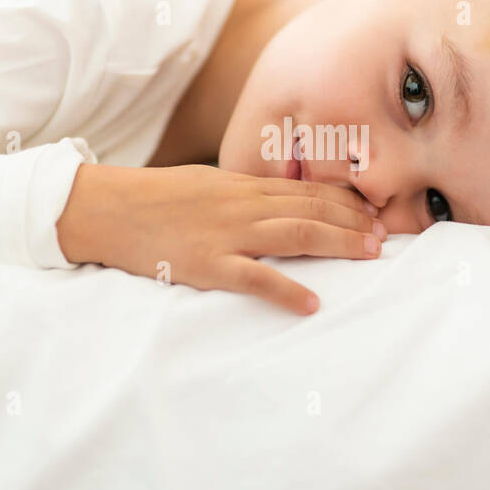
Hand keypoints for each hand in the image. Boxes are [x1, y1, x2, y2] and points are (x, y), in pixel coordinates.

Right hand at [55, 163, 385, 314]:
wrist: (105, 208)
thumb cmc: (153, 199)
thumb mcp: (204, 186)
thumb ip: (242, 196)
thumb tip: (276, 204)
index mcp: (241, 186)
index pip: (305, 190)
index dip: (344, 201)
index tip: (373, 212)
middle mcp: (242, 205)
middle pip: (310, 208)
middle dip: (353, 221)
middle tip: (384, 236)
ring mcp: (226, 233)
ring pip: (295, 234)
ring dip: (338, 244)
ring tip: (369, 255)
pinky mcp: (207, 263)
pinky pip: (254, 277)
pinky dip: (287, 289)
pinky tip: (312, 302)